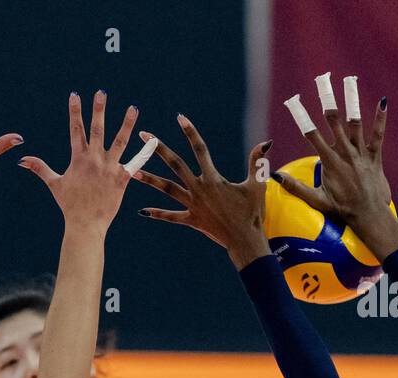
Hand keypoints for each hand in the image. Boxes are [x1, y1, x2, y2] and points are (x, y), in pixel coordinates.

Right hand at [20, 91, 136, 231]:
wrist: (85, 224)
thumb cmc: (69, 205)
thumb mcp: (54, 184)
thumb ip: (40, 168)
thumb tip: (22, 159)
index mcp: (78, 159)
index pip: (76, 130)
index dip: (75, 111)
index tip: (75, 95)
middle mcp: (94, 160)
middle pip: (97, 130)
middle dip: (98, 110)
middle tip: (101, 92)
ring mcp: (109, 168)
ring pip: (120, 141)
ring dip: (126, 124)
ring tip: (132, 108)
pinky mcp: (122, 178)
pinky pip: (135, 162)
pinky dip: (144, 152)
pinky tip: (152, 140)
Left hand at [135, 115, 272, 267]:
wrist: (245, 240)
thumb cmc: (253, 212)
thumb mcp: (257, 185)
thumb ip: (257, 162)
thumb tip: (265, 143)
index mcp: (213, 178)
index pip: (200, 149)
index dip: (190, 132)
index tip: (180, 117)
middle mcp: (199, 189)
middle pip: (175, 165)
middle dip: (158, 149)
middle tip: (143, 136)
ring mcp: (193, 205)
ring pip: (167, 189)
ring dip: (149, 179)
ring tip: (132, 170)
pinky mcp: (191, 220)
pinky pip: (171, 216)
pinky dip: (157, 214)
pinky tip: (142, 211)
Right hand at [277, 76, 397, 257]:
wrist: (369, 216)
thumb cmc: (340, 210)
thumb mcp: (316, 200)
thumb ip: (295, 187)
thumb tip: (275, 176)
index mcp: (329, 162)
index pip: (311, 134)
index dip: (301, 116)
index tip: (292, 101)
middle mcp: (345, 154)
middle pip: (333, 120)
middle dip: (327, 98)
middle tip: (321, 79)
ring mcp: (361, 154)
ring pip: (355, 122)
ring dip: (351, 100)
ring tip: (348, 80)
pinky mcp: (375, 156)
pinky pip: (378, 134)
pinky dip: (380, 118)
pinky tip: (383, 101)